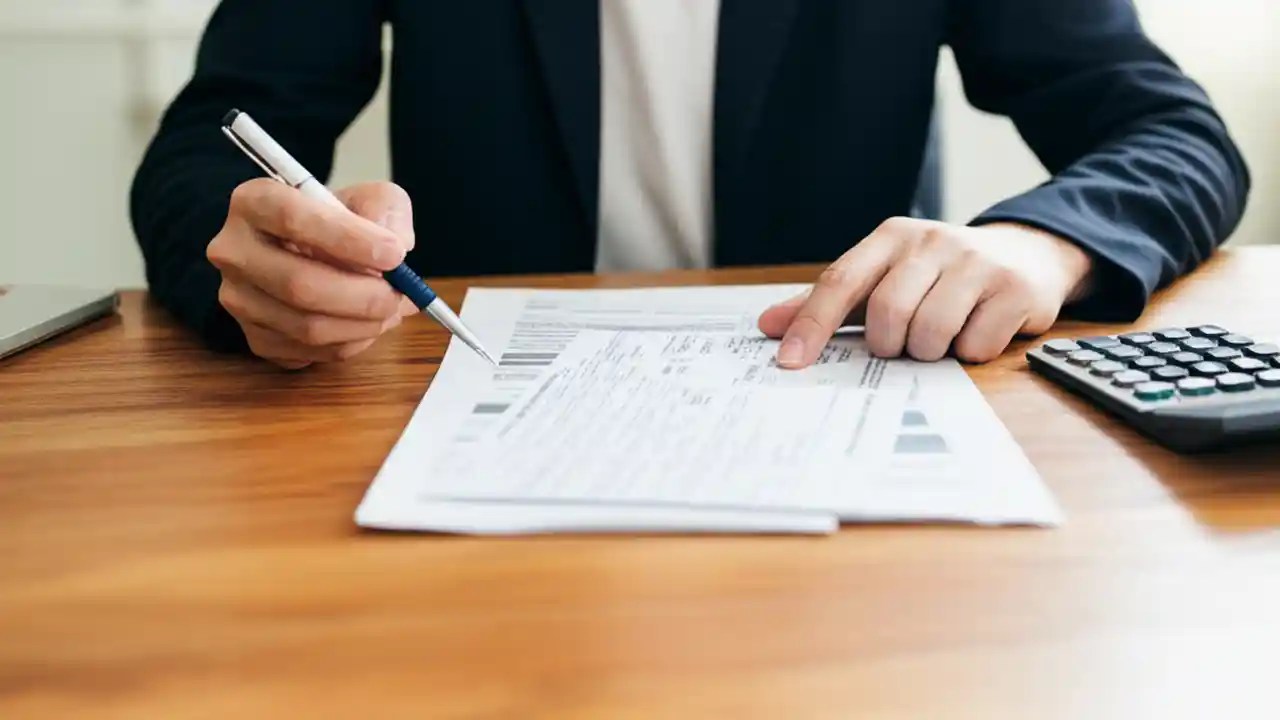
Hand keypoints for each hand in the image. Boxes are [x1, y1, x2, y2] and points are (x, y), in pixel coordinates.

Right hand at [207, 181, 418, 368]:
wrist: (306, 251)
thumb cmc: (336, 222)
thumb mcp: (366, 197)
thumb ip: (386, 210)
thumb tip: (396, 245)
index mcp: (254, 202)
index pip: (292, 218)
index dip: (348, 239)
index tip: (393, 254)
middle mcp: (233, 251)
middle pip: (299, 284)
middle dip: (363, 295)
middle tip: (398, 294)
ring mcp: (239, 299)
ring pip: (307, 327)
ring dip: (364, 324)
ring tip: (391, 308)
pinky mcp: (255, 338)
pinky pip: (311, 352)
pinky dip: (352, 342)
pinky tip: (366, 322)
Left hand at [758, 218, 1094, 366]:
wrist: (1028, 253)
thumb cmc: (939, 274)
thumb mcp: (883, 276)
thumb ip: (827, 302)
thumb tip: (768, 325)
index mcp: (892, 237)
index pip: (841, 280)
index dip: (812, 324)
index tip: (790, 361)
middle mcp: (934, 242)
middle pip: (888, 312)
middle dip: (889, 345)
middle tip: (900, 345)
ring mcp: (978, 263)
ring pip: (930, 333)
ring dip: (928, 352)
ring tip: (939, 338)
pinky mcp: (1015, 289)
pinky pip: (975, 345)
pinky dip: (968, 353)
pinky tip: (975, 332)